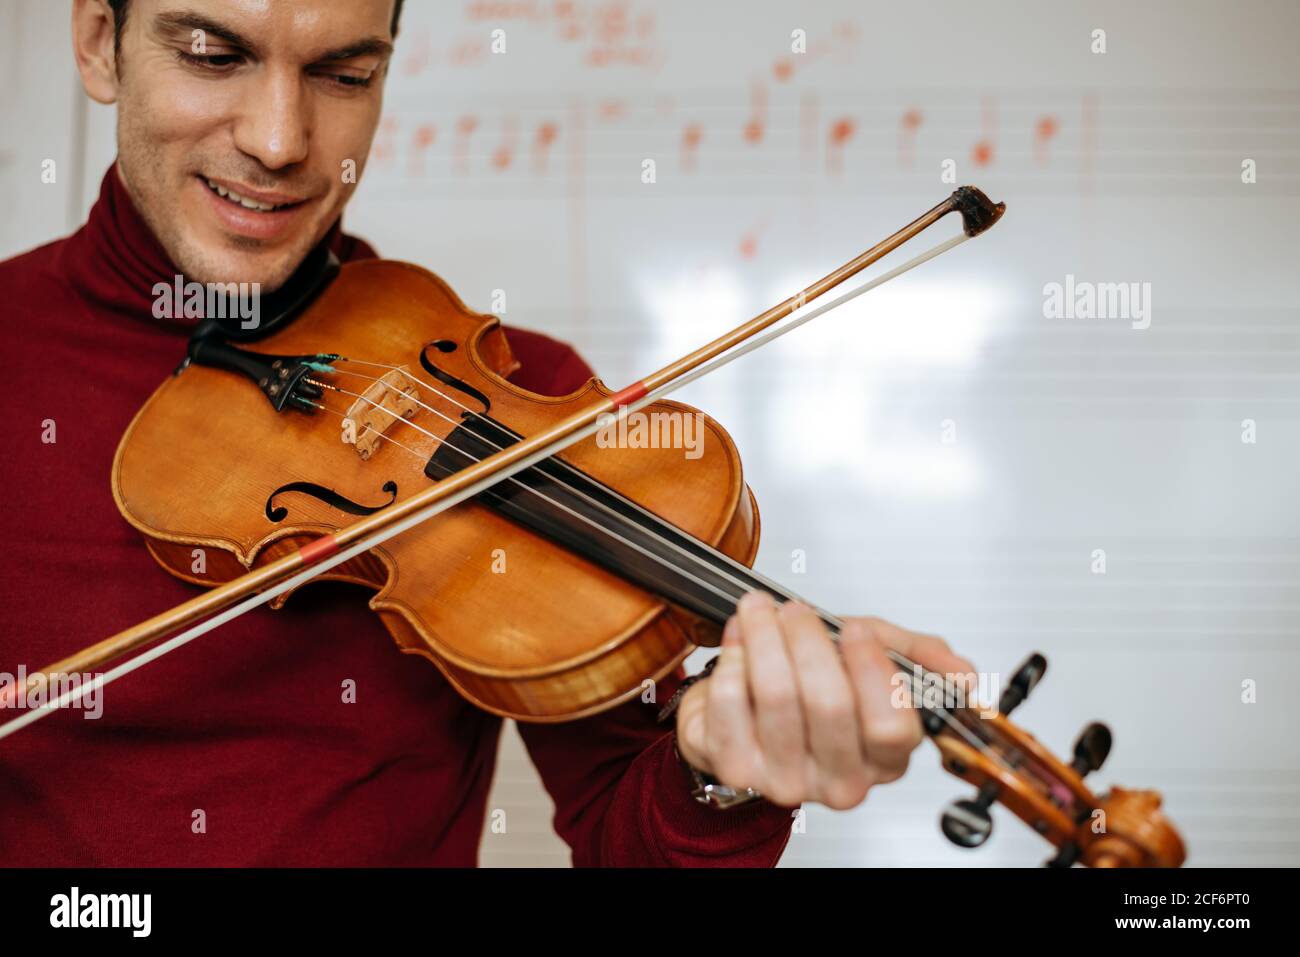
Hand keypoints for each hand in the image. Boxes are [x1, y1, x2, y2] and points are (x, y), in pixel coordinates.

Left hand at [674, 591, 974, 808]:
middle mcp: (840, 779)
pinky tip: (738, 643)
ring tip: (761, 612)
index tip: (855, 631)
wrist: (746, 707)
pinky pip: (730, 700)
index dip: (871, 669)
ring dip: (765, 637)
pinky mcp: (736, 768)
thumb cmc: (812, 684)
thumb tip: (961, 673)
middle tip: (796, 611)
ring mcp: (786, 779)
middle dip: (809, 640)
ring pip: (776, 696)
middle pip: (828, 704)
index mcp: (885, 757)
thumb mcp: (875, 661)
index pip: (891, 725)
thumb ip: (921, 658)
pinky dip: (732, 658)